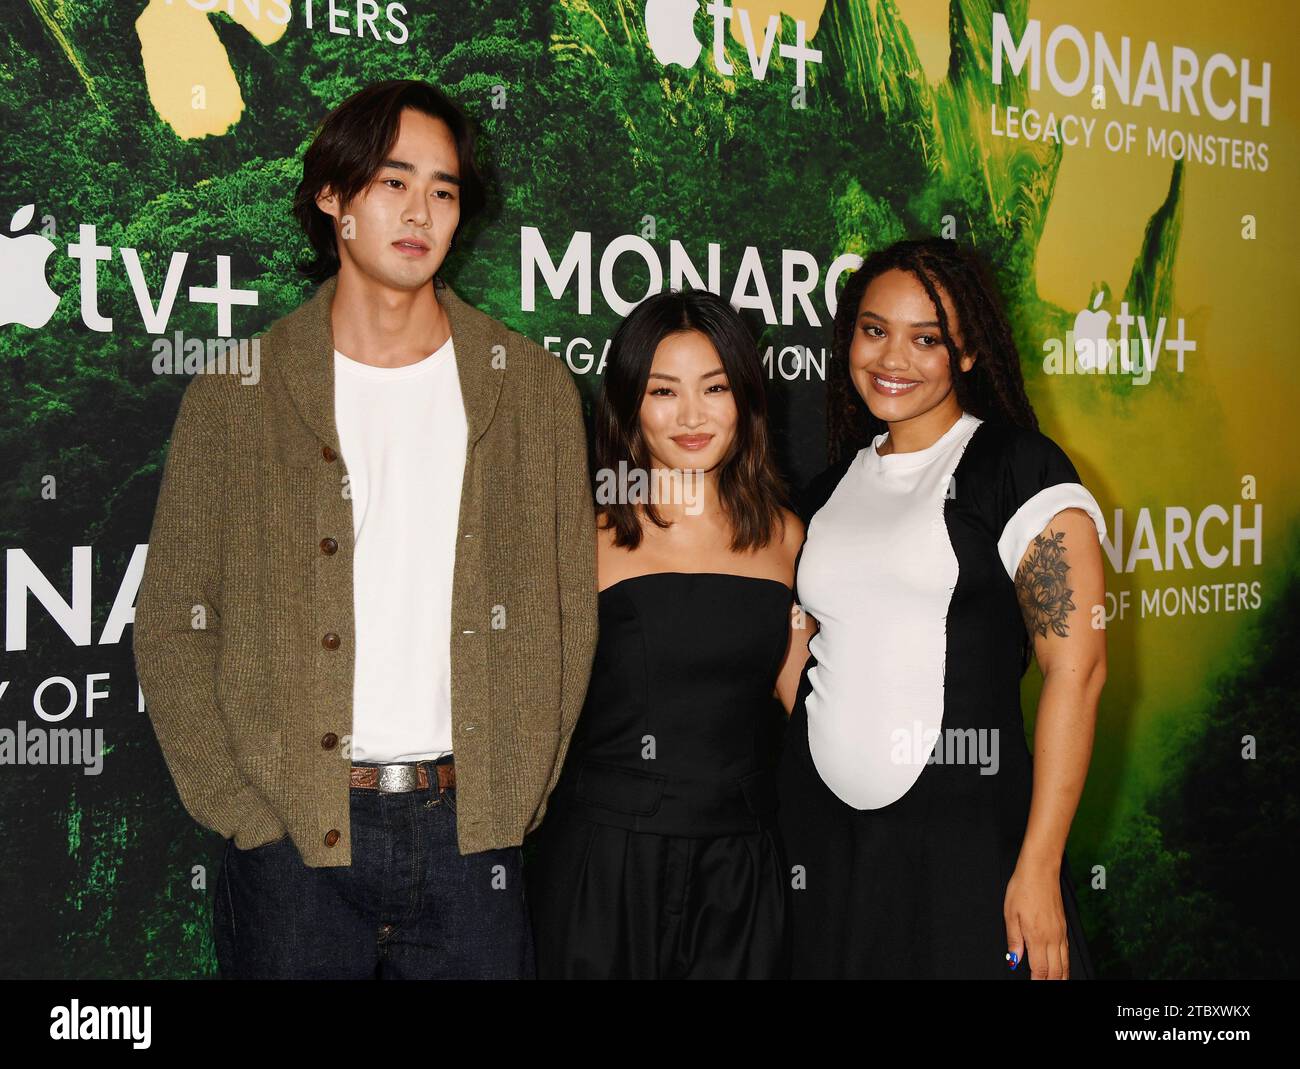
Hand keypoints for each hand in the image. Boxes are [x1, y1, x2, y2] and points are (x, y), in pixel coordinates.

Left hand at [1004, 859, 1068, 978]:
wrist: (1040, 871)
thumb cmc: (1023, 888)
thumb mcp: (1010, 914)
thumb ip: (1013, 940)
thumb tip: (1014, 959)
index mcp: (1037, 937)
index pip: (1041, 969)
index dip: (1038, 981)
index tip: (1033, 984)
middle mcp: (1052, 938)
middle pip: (1056, 970)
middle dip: (1051, 982)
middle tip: (1043, 985)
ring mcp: (1060, 932)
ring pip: (1065, 963)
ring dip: (1061, 976)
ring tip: (1056, 982)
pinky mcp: (1064, 926)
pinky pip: (1067, 951)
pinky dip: (1066, 964)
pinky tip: (1062, 966)